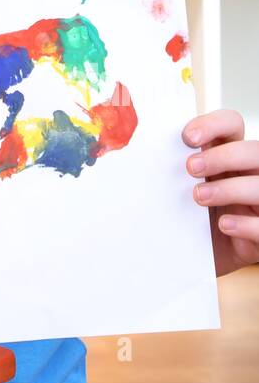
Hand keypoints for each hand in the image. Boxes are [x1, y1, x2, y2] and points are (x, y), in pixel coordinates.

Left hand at [183, 108, 258, 275]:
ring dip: (229, 188)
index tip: (187, 137)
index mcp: (232, 155)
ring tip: (198, 197)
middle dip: (222, 156)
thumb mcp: (184, 190)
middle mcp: (253, 174)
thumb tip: (135, 148)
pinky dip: (245, 224)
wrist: (200, 259)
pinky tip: (223, 225)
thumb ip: (177, 168)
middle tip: (190, 168)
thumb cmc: (192, 218)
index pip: (233, 123)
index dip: (214, 124)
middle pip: (255, 151)